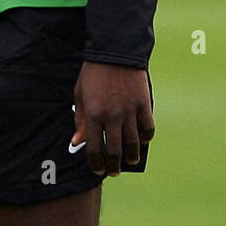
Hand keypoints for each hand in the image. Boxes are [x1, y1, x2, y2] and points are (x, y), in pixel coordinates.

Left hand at [71, 61, 154, 175]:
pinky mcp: (144, 105)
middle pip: (115, 150)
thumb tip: (77, 142)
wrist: (114, 53)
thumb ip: (80, 120)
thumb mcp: (79, 95)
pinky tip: (141, 142)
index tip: (97, 170)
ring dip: (131, 156)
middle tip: (113, 171)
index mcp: (93, 114)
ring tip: (129, 161)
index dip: (95, 162)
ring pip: (134, 143)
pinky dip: (145, 138)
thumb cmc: (93, 74)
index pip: (94, 147)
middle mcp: (112, 116)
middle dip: (113, 165)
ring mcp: (130, 111)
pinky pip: (148, 128)